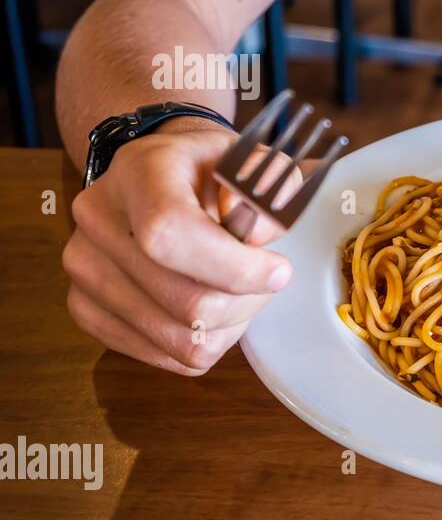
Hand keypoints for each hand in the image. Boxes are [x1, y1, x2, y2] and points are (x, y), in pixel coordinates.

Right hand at [64, 121, 292, 375]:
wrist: (154, 176)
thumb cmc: (208, 171)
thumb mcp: (250, 162)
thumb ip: (269, 187)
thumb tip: (257, 233)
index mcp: (140, 173)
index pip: (171, 233)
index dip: (234, 267)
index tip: (278, 272)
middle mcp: (99, 219)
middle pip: (185, 302)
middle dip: (246, 301)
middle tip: (263, 280)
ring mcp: (85, 268)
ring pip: (179, 340)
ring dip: (228, 327)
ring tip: (236, 293)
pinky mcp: (86, 308)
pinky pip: (164, 357)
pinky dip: (201, 343)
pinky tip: (209, 310)